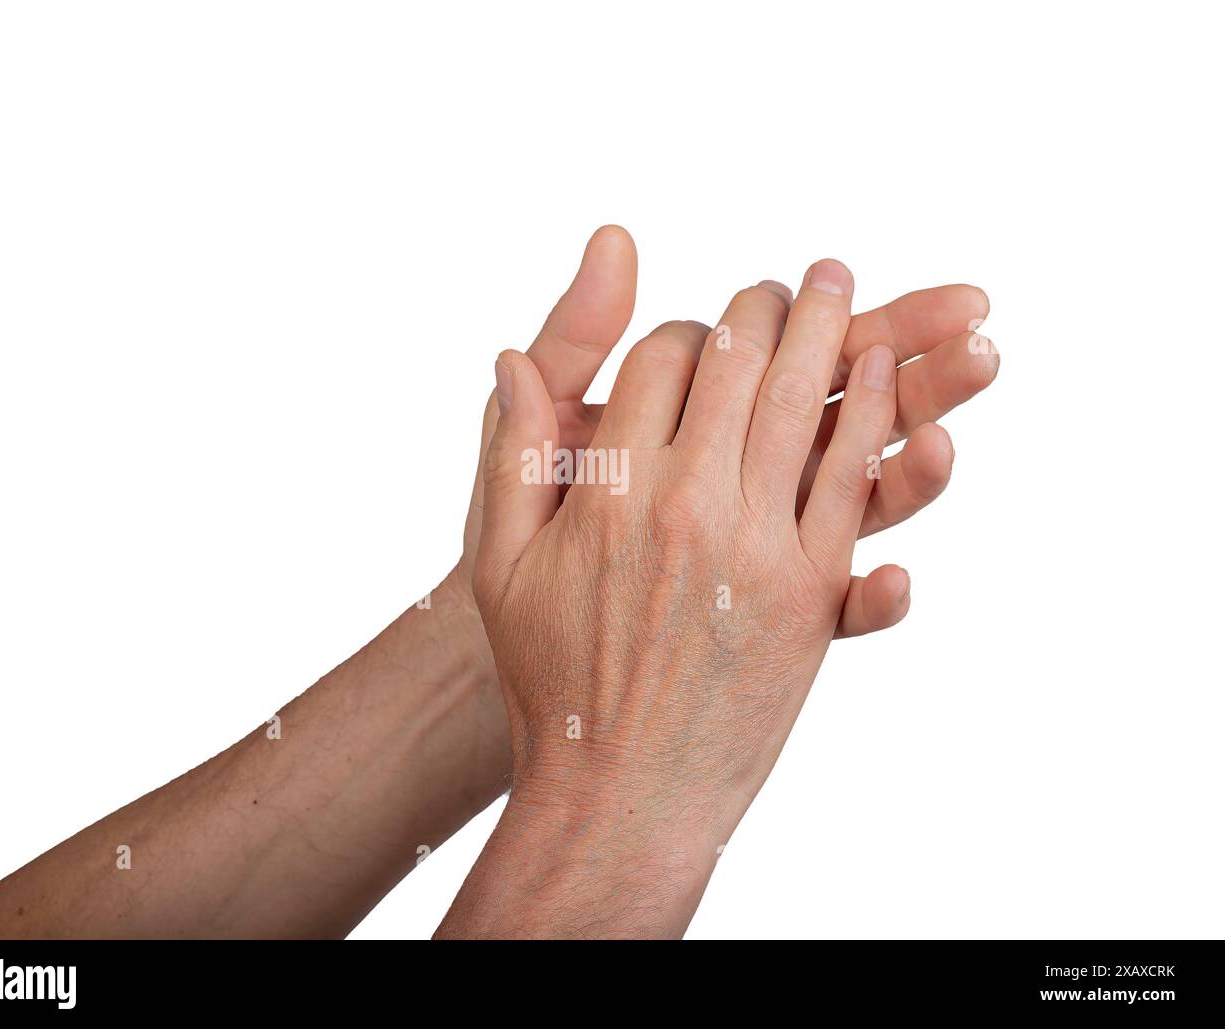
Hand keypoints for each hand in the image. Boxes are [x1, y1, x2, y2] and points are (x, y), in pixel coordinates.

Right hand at [441, 261, 954, 936]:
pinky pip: (857, 484)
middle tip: (794, 278)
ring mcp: (760, 549)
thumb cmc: (549, 677)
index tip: (701, 329)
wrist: (618, 793)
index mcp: (610, 489)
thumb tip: (508, 357)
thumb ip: (513, 452)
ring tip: (846, 287)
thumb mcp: (502, 563)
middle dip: (770, 305)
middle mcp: (690, 506)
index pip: (662, 357)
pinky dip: (877, 420)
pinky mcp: (812, 594)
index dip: (687, 328)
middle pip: (744, 362)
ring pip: (813, 406)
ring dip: (838, 331)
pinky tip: (885, 379)